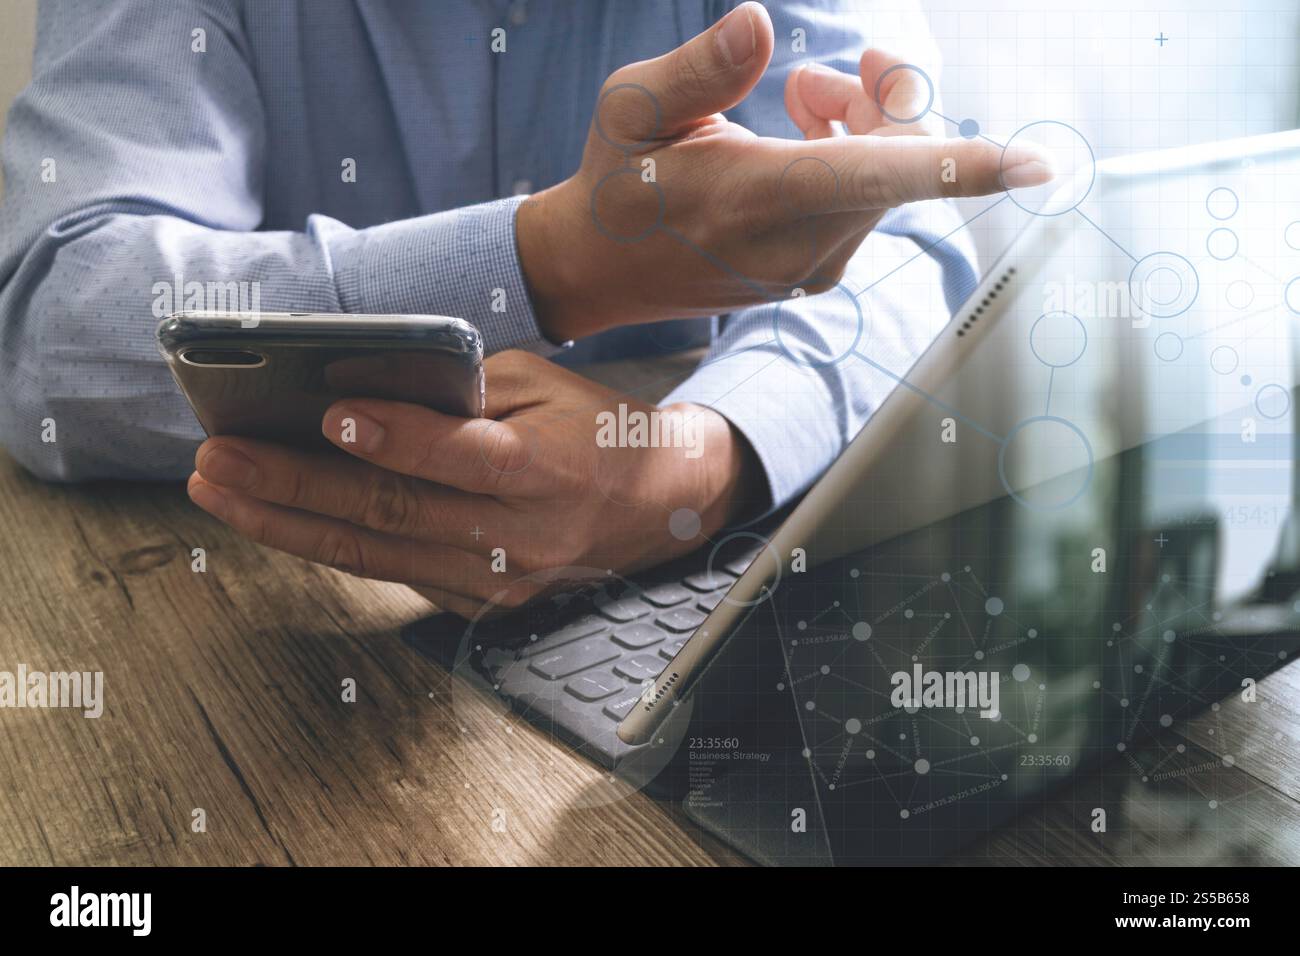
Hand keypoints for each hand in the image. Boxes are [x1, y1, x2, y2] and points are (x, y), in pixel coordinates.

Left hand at [186, 351, 759, 618]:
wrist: (658, 505)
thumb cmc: (594, 429)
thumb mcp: (539, 385)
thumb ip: (457, 389)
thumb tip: (357, 389)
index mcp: (546, 470)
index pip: (461, 458)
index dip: (393, 438)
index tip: (326, 415)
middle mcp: (522, 536)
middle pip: (395, 514)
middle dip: (296, 486)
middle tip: (221, 459)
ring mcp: (501, 580)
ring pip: (378, 556)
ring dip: (289, 524)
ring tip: (223, 492)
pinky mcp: (484, 603)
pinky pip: (396, 572)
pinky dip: (332, 544)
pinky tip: (279, 516)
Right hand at [517, 1, 1051, 341]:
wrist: (602, 269)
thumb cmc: (617, 178)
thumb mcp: (632, 106)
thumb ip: (701, 65)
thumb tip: (764, 24)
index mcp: (757, 198)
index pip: (876, 175)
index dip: (961, 164)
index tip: (1038, 165)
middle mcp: (799, 244)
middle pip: (898, 156)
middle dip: (880, 96)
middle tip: (813, 76)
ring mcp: (814, 266)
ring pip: (888, 177)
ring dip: (858, 123)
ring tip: (795, 101)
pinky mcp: (818, 272)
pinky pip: (869, 201)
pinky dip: (852, 157)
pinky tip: (803, 136)